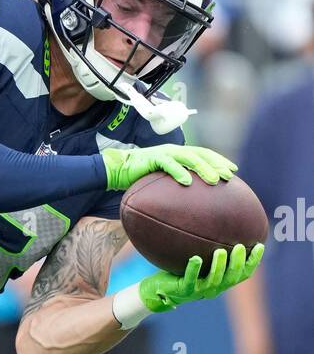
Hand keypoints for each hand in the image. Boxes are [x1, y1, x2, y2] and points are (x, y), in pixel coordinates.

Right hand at [103, 143, 236, 191]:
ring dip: (203, 168)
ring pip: (189, 157)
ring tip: (214, 180)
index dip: (219, 160)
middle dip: (217, 164)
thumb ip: (177, 185)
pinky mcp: (153, 158)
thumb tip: (192, 203)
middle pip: (201, 154)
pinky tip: (187, 182)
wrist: (119, 169)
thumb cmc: (142, 177)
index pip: (204, 154)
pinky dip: (179, 172)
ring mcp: (165, 153)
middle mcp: (175, 150)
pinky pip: (169, 164)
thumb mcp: (164, 181)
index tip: (233, 171)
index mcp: (180, 153)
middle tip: (228, 177)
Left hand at [139, 243, 263, 312]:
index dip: (253, 262)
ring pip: (214, 280)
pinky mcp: (184, 290)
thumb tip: (218, 215)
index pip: (243, 274)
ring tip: (221, 251)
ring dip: (219, 266)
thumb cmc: (181, 270)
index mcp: (222, 281)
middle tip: (240, 247)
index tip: (260, 246)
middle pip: (232, 278)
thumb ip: (211, 245)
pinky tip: (196, 259)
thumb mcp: (200, 256)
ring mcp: (199, 291)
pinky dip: (194, 270)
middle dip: (237, 263)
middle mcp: (214, 288)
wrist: (159, 289)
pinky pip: (190, 280)